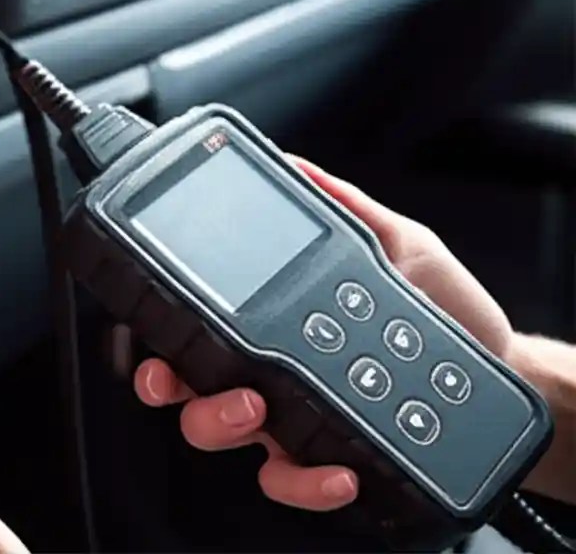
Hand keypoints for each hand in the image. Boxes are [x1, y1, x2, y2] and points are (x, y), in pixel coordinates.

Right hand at [133, 156, 516, 510]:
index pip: (196, 320)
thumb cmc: (442, 302)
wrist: (499, 361)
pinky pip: (291, 479)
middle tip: (181, 375)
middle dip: (166, 383)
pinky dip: (303, 481)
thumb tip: (298, 166)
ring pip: (222, 433)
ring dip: (222, 424)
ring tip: (258, 410)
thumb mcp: (396, 241)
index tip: (148, 323)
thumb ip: (345, 207)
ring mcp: (289, 416)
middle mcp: (264, 368)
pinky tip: (336, 468)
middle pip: (185, 383)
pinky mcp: (326, 454)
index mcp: (268, 315)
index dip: (155, 324)